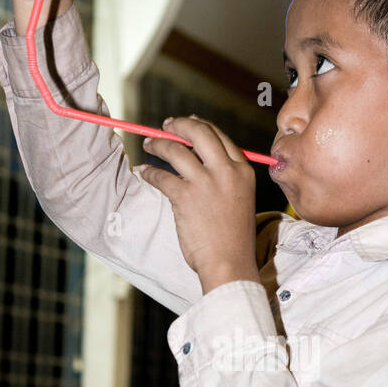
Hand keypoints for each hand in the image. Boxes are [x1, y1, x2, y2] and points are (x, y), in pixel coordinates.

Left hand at [141, 116, 258, 284]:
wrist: (230, 263)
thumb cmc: (233, 238)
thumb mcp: (240, 199)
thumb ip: (226, 177)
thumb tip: (200, 158)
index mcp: (243, 171)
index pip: (220, 136)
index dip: (200, 125)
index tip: (188, 123)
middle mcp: (226, 171)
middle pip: (199, 133)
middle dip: (179, 125)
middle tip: (165, 126)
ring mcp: (205, 183)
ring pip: (176, 150)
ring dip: (158, 144)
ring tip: (148, 144)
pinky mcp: (185, 197)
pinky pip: (161, 176)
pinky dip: (149, 172)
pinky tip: (144, 172)